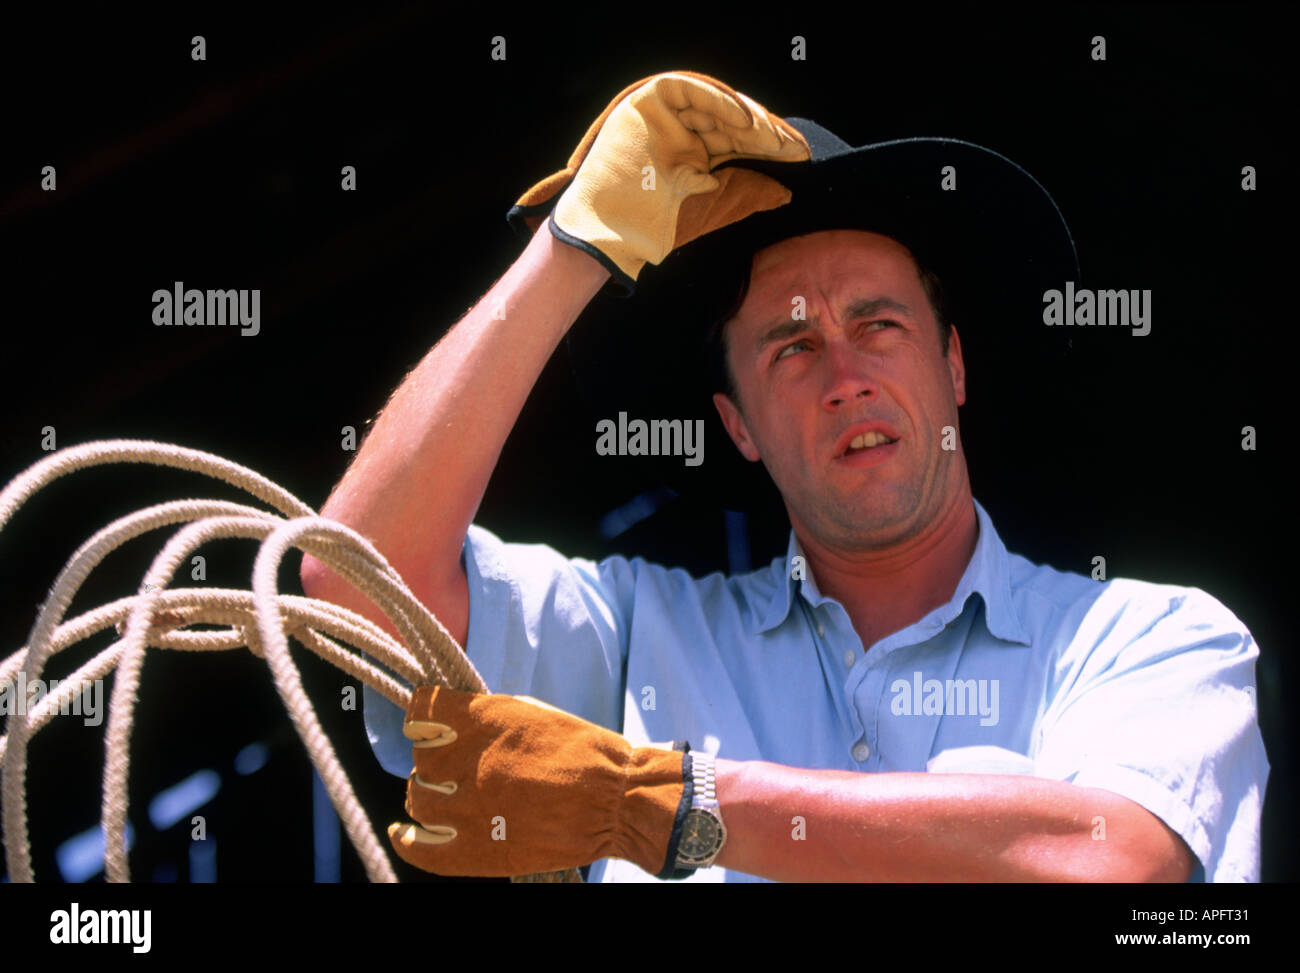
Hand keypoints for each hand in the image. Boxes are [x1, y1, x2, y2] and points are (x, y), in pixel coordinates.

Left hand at [386, 686, 686, 876]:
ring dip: (429, 795)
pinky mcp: (476, 849)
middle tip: (458, 768)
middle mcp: (467, 761)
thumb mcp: (532, 713)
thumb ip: (487, 716)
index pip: (420, 711)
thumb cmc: (582, 751)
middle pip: (422, 759)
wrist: (615, 800)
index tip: (425, 726)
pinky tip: (404, 832)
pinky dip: (406, 839)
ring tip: (449, 798)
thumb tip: (451, 724)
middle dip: (436, 761)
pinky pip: (419, 847)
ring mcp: (468, 808)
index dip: (420, 718)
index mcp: (483, 720)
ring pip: (418, 798)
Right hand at [512, 71, 810, 288]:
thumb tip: (785, 193)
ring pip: (713, 103)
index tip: (800, 156)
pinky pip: (687, 89)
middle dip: (765, 133)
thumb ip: (746, 196)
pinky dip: (716, 100)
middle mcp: (680, 132)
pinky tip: (745, 120)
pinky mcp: (646, 102)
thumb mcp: (712, 208)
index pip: (738, 143)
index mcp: (692, 156)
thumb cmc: (655, 225)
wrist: (611, 230)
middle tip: (796, 147)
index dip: (768, 147)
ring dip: (746, 117)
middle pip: (729, 122)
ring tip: (773, 137)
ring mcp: (662, 116)